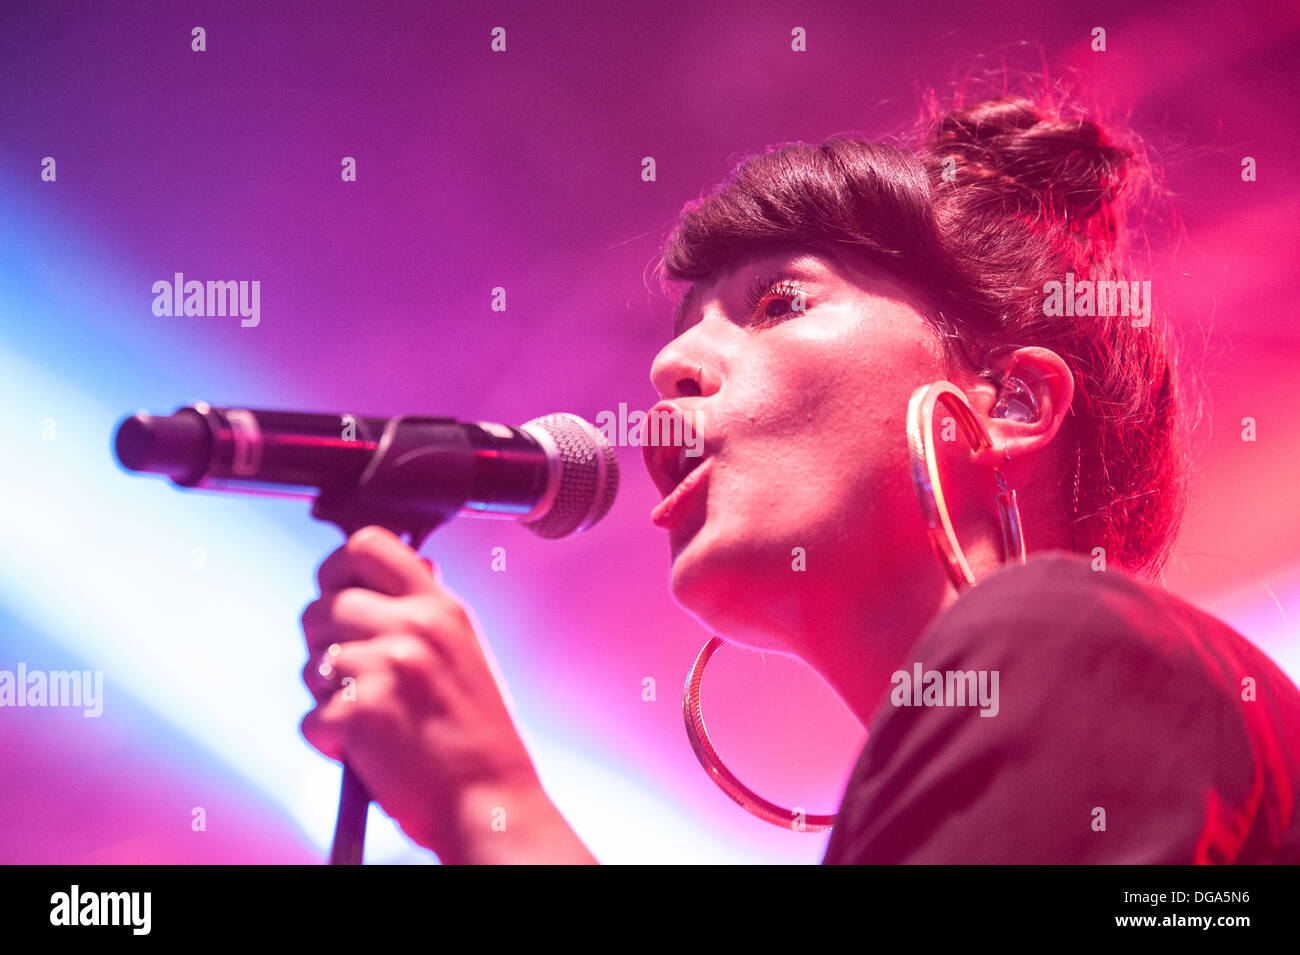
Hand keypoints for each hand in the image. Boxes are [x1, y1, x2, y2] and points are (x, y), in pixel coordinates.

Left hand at [299, 525, 551, 861]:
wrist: (489, 799)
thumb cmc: (477, 735)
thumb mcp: (467, 649)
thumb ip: (430, 609)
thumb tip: (407, 568)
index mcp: (441, 607)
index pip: (366, 544)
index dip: (337, 568)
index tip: (338, 592)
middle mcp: (414, 627)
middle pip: (321, 606)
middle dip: (324, 643)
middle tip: (355, 678)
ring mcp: (385, 666)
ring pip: (310, 662)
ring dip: (327, 694)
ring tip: (372, 717)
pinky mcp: (358, 712)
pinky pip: (310, 717)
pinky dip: (329, 740)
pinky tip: (366, 749)